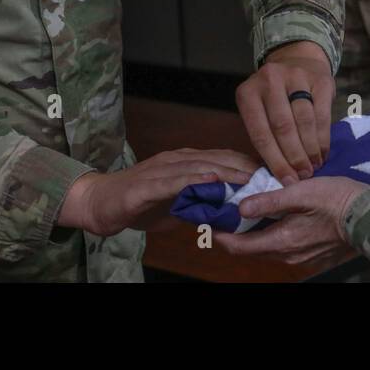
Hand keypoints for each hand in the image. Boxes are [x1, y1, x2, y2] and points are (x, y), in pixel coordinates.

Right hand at [58, 148, 259, 236]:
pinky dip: (194, 179)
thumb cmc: (138, 203)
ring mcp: (160, 170)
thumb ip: (199, 203)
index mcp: (184, 162)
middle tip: (269, 175)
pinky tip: (211, 181)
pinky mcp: (145, 185)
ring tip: (250, 177)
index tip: (270, 173)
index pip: (222, 159)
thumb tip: (227, 210)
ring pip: (199, 166)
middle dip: (244, 166)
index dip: (246, 164)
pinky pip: (173, 181)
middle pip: (216, 158)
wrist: (98, 203)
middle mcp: (175, 160)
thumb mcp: (175, 205)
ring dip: (226, 171)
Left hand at [216, 176, 367, 267]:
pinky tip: (270, 213)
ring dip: (251, 231)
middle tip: (222, 208)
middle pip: (249, 248)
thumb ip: (269, 201)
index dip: (218, 235)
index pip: (238, 247)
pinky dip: (268, 231)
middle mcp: (286, 255)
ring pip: (264, 246)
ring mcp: (298, 256)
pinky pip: (280, 244)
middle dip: (232, 231)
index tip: (208, 219)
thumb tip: (240, 207)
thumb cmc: (338, 200)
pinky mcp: (308, 251)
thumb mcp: (302, 193)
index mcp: (281, 241)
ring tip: (243, 208)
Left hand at [236, 40, 334, 183]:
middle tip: (302, 177)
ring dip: (309, 149)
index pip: (260, 133)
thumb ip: (264, 136)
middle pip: (282, 127)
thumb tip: (275, 175)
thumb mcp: (259, 110)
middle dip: (293, 157)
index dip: (274, 160)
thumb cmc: (274, 98)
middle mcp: (269, 80)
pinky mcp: (319, 79)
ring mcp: (296, 76)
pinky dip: (323, 138)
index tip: (285, 181)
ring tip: (313, 167)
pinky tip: (322, 153)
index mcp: (248, 93)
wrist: (298, 61)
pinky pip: (322, 114)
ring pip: (304, 121)